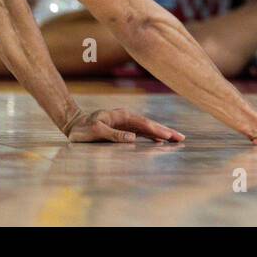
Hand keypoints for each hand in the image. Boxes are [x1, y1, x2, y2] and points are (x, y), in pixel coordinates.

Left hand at [63, 108, 185, 142]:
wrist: (74, 124)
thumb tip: (133, 138)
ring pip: (148, 128)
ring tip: (176, 139)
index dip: (157, 131)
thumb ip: (114, 134)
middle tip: (181, 138)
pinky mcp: (124, 129)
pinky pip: (142, 132)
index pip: (143, 124)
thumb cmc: (83, 129)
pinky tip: (160, 141)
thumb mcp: (96, 131)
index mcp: (122, 116)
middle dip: (166, 131)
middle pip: (150, 124)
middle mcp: (126, 118)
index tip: (168, 137)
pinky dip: (152, 136)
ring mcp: (126, 123)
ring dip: (162, 133)